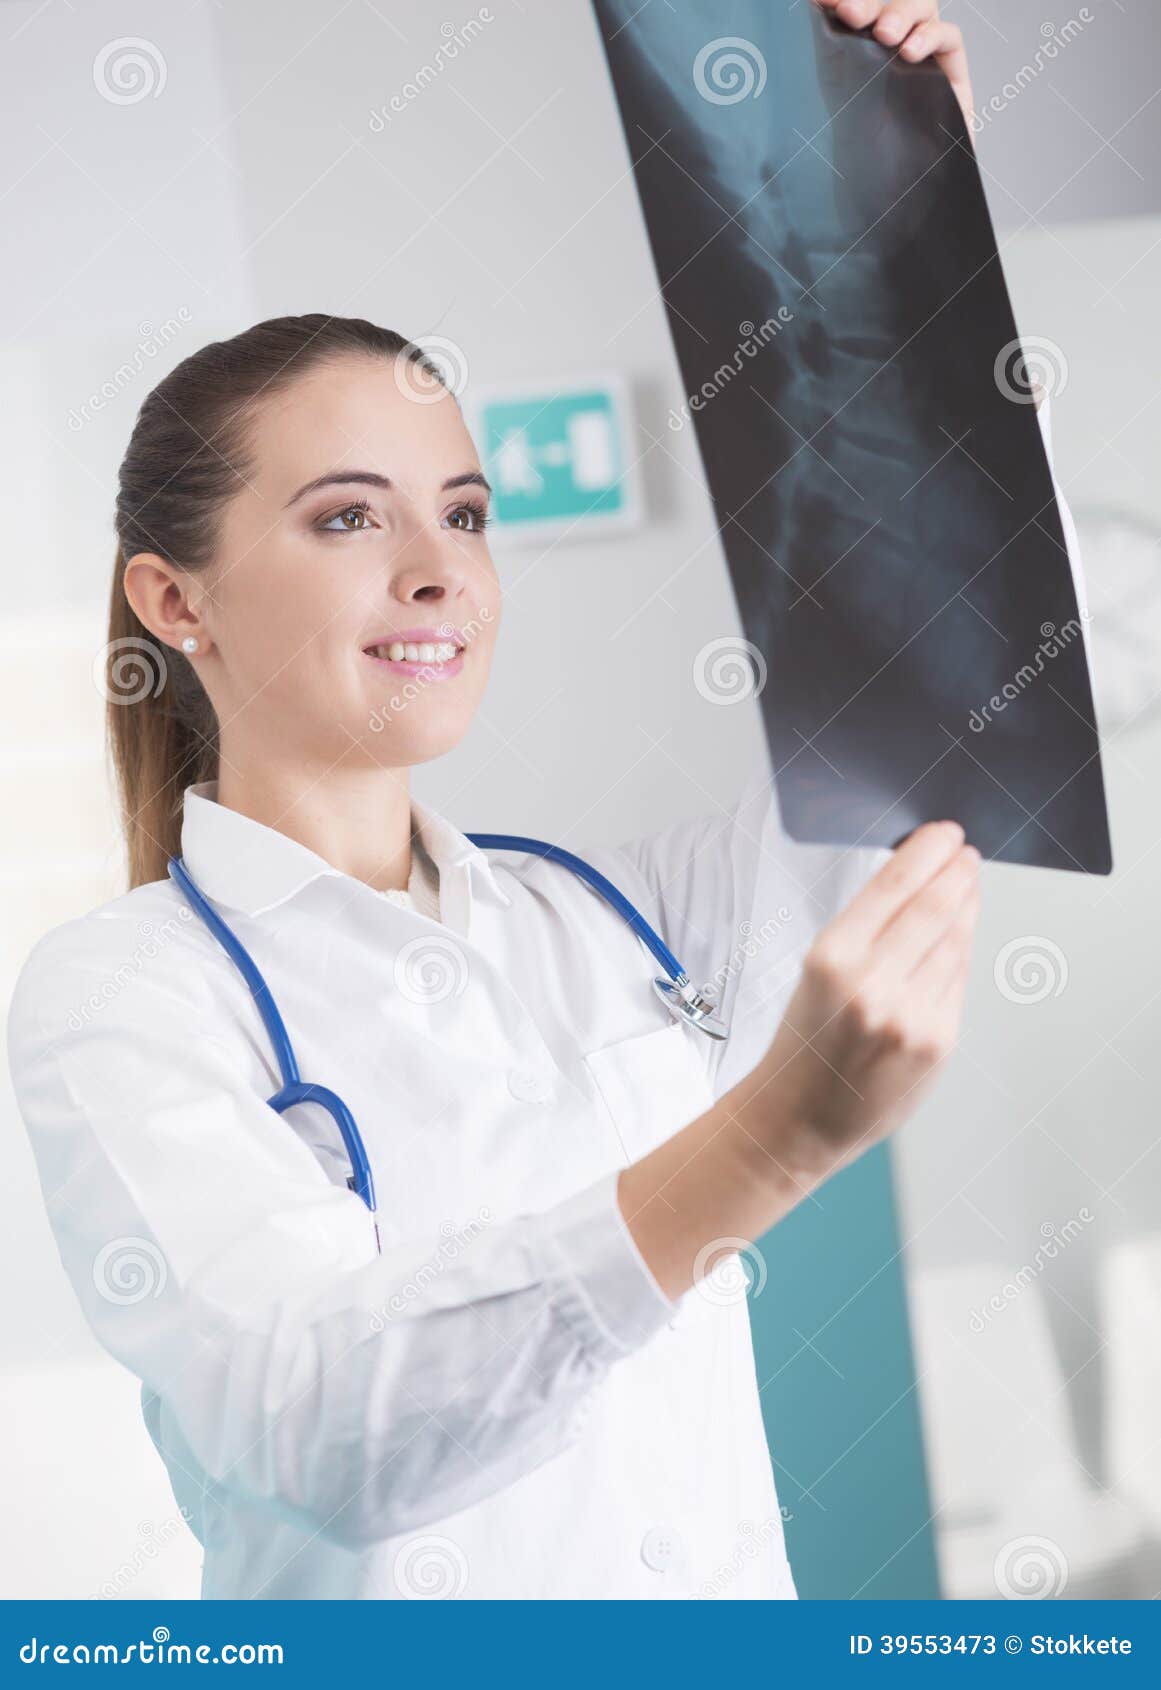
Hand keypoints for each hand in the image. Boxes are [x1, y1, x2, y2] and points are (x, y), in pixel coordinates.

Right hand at [752, 819, 979, 1186]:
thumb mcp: (817, 973)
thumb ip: (869, 933)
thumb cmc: (805, 1043)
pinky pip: (957, 982)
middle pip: (934, 907)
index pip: (893, 885)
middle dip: (957, 872)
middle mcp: (872, 984)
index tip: (944, 834)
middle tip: (966, 854)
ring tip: (967, 887)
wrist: (800, 1117)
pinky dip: (961, 953)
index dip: (926, 852)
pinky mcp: (936, 1041)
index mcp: (831, 958)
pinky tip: (958, 938)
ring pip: (954, 942)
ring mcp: (909, 1015)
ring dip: (966, 908)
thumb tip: (923, 887)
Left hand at [813, 0, 974, 130]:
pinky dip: (931, 37)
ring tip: (884, 35)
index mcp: (871, 32)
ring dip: (902, 16)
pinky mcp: (953, 70)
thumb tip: (815, 2)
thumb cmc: (856, 127)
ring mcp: (927, 49)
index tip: (823, 0)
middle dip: (871, 5)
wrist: (877, 174)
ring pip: (923, 10)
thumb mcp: (834, 78)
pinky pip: (950, 38)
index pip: (866, 2)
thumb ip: (827, 38)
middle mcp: (900, 35)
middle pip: (894, 1)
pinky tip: (910, 52)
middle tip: (851, 14)